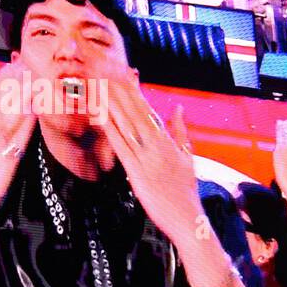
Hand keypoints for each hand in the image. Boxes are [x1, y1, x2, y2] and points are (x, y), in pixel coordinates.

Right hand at [0, 58, 36, 224]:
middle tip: (30, 61)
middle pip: (2, 98)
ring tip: (36, 77)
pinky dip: (27, 122)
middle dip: (16, 79)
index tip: (15, 61)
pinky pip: (19, 137)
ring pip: (11, 113)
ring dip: (23, 94)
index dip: (3, 76)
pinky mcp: (6, 159)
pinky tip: (36, 110)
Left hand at [101, 78, 202, 244]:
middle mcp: (156, 144)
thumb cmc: (186, 190)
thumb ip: (181, 131)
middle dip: (119, 88)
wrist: (188, 218)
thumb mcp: (187, 156)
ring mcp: (146, 157)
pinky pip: (121, 146)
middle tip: (105, 68)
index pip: (148, 107)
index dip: (135, 89)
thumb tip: (178, 108)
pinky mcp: (137, 172)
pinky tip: (100, 115)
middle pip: (134, 110)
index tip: (124, 70)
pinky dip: (110, 129)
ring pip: (126, 124)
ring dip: (111, 102)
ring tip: (99, 83)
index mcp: (167, 139)